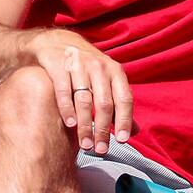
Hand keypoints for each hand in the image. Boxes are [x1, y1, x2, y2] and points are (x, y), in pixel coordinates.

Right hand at [25, 29, 133, 154]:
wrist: (57, 43)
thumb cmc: (87, 69)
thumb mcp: (107, 82)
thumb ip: (119, 106)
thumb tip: (135, 132)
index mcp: (115, 72)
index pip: (124, 99)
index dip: (124, 120)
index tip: (122, 140)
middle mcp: (100, 67)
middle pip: (105, 103)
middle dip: (103, 129)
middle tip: (100, 150)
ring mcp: (79, 65)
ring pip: (85, 100)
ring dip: (85, 125)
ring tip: (85, 145)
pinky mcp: (58, 65)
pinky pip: (64, 90)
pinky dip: (67, 108)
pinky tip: (69, 124)